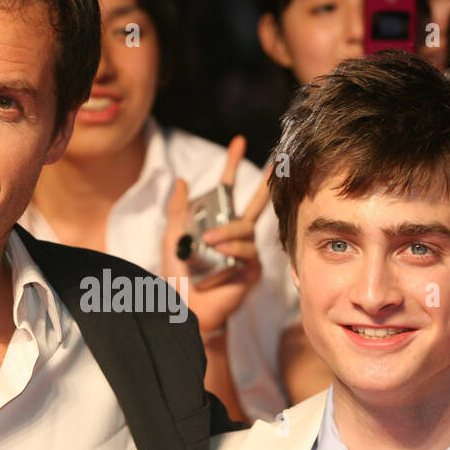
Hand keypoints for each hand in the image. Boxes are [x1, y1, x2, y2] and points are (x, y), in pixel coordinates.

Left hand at [160, 136, 268, 335]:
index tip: (238, 142)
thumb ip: (178, 210)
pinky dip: (234, 248)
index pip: (227, 189)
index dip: (232, 166)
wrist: (186, 306)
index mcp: (217, 222)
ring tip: (209, 241)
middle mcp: (235, 234)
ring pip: (245, 229)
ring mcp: (245, 251)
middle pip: (254, 203)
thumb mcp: (173, 237)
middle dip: (264, 183)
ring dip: (227, 231)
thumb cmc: (179, 275)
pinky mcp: (251, 269)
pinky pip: (247, 251)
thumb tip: (182, 180)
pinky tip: (222, 252)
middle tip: (276, 163)